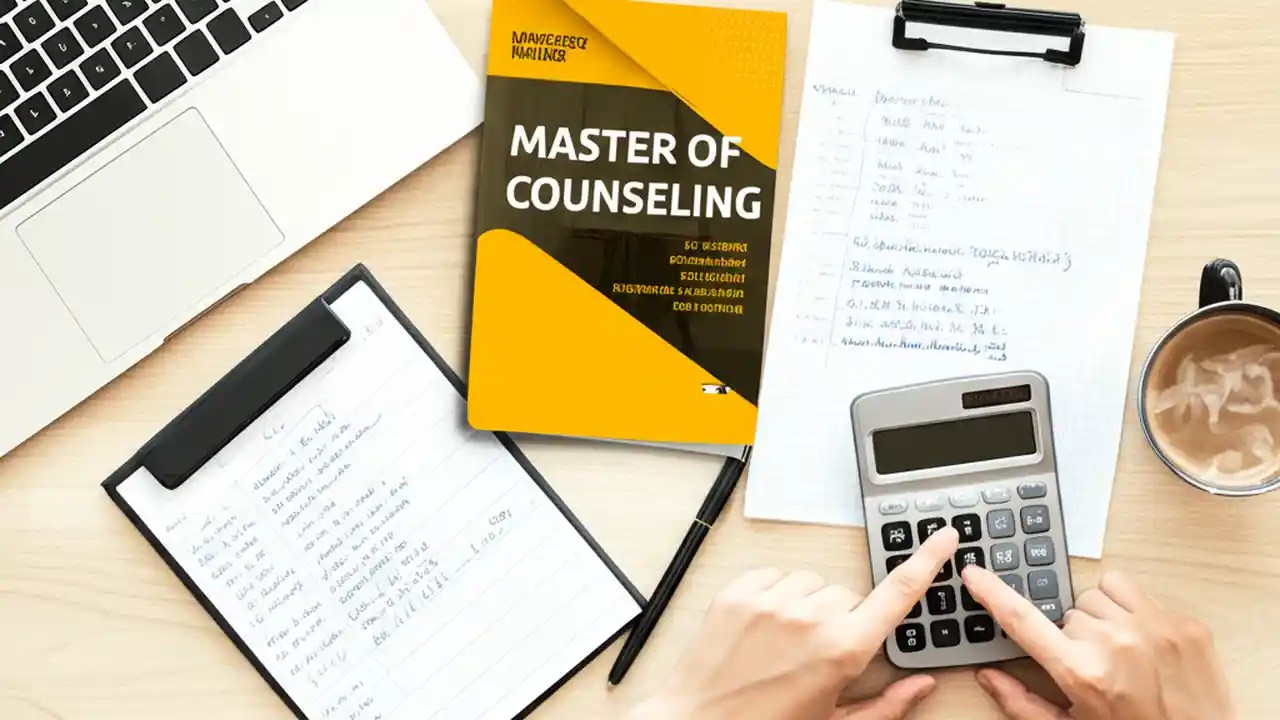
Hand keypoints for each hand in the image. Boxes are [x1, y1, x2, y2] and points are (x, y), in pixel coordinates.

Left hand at [626, 527, 959, 719]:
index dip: (927, 561)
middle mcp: (810, 617)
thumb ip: (887, 705)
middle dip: (844, 618)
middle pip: (849, 594)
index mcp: (843, 649)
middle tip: (820, 653)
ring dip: (808, 603)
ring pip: (812, 582)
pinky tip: (766, 627)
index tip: (944, 538)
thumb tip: (922, 684)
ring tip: (788, 642)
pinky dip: (774, 594)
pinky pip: (773, 575)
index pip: (898, 593)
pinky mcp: (738, 592)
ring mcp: (772, 601)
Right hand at [963, 567, 1234, 719]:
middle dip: (1073, 633)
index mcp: (1081, 673)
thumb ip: (1023, 703)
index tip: (974, 574)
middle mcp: (1114, 644)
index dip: (993, 594)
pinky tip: (1141, 639)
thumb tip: (987, 677)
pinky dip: (1131, 608)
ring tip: (1119, 651)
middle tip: (1094, 665)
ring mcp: (1152, 628)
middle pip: (1068, 612)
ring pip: (1098, 595)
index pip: (1023, 621)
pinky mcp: (1181, 622)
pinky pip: (1134, 589)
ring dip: (1101, 616)